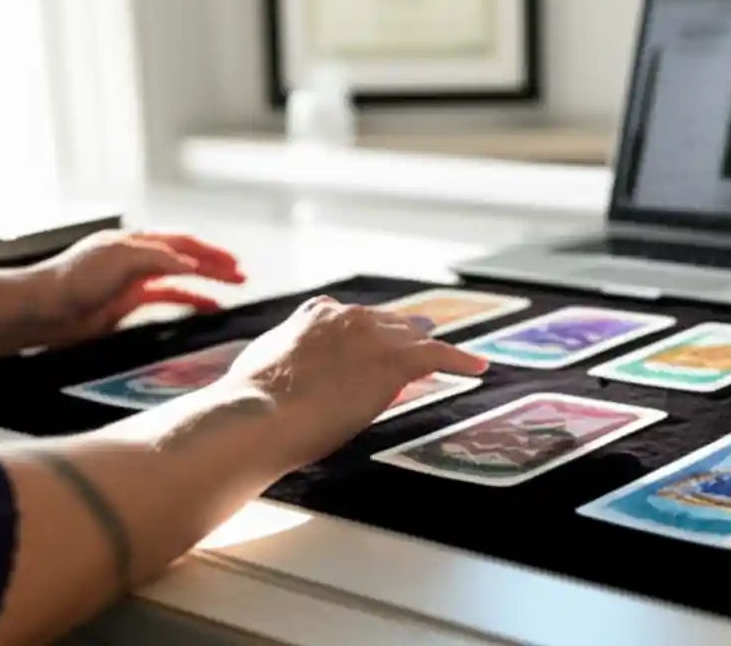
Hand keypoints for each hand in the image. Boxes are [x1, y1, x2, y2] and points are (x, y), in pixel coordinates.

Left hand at [31, 230, 245, 344]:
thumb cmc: (71, 280)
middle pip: (186, 258)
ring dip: (207, 283)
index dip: (210, 251)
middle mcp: (138, 258)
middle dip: (216, 265)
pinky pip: (168, 300)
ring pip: (181, 279)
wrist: (41, 310)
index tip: (234, 263)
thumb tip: (192, 265)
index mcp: (136, 242)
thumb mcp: (119, 259)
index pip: (183, 242)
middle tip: (241, 276)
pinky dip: (190, 303)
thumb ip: (158, 259)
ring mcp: (134, 281)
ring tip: (232, 290)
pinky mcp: (128, 304)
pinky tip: (205, 309)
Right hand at [223, 295, 488, 467]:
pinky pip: (439, 356)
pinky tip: (479, 368)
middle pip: (388, 324)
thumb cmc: (251, 403)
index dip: (368, 333)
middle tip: (420, 343)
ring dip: (433, 349)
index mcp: (313, 315)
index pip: (352, 320)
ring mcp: (373, 336)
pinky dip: (462, 360)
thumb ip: (286, 359)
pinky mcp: (395, 361)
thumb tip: (281, 372)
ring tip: (458, 357)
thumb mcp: (265, 366)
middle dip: (404, 335)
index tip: (375, 341)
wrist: (259, 414)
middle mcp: (346, 317)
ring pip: (414, 338)